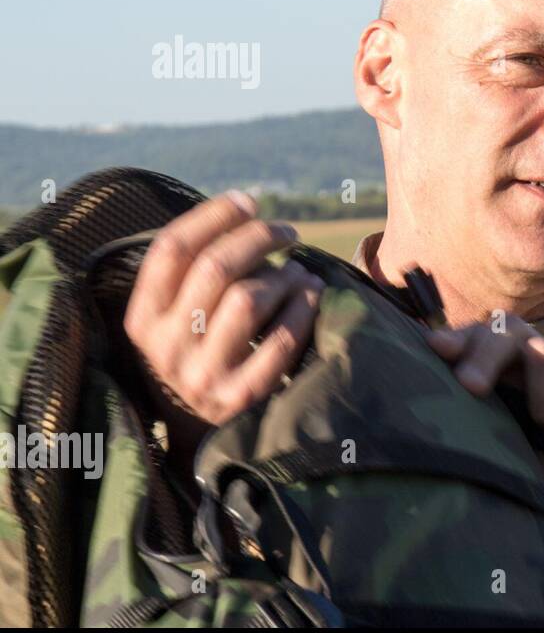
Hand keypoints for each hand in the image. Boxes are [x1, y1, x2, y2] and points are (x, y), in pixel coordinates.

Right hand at [123, 190, 323, 426]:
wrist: (198, 431)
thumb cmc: (198, 351)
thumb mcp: (175, 318)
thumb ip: (194, 273)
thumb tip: (244, 210)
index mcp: (142, 318)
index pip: (172, 248)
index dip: (214, 215)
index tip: (248, 200)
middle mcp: (166, 346)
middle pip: (216, 266)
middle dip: (260, 236)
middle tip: (287, 232)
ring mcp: (202, 374)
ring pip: (249, 297)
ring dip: (284, 274)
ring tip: (300, 273)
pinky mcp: (240, 397)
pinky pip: (280, 340)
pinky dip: (303, 308)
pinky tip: (312, 295)